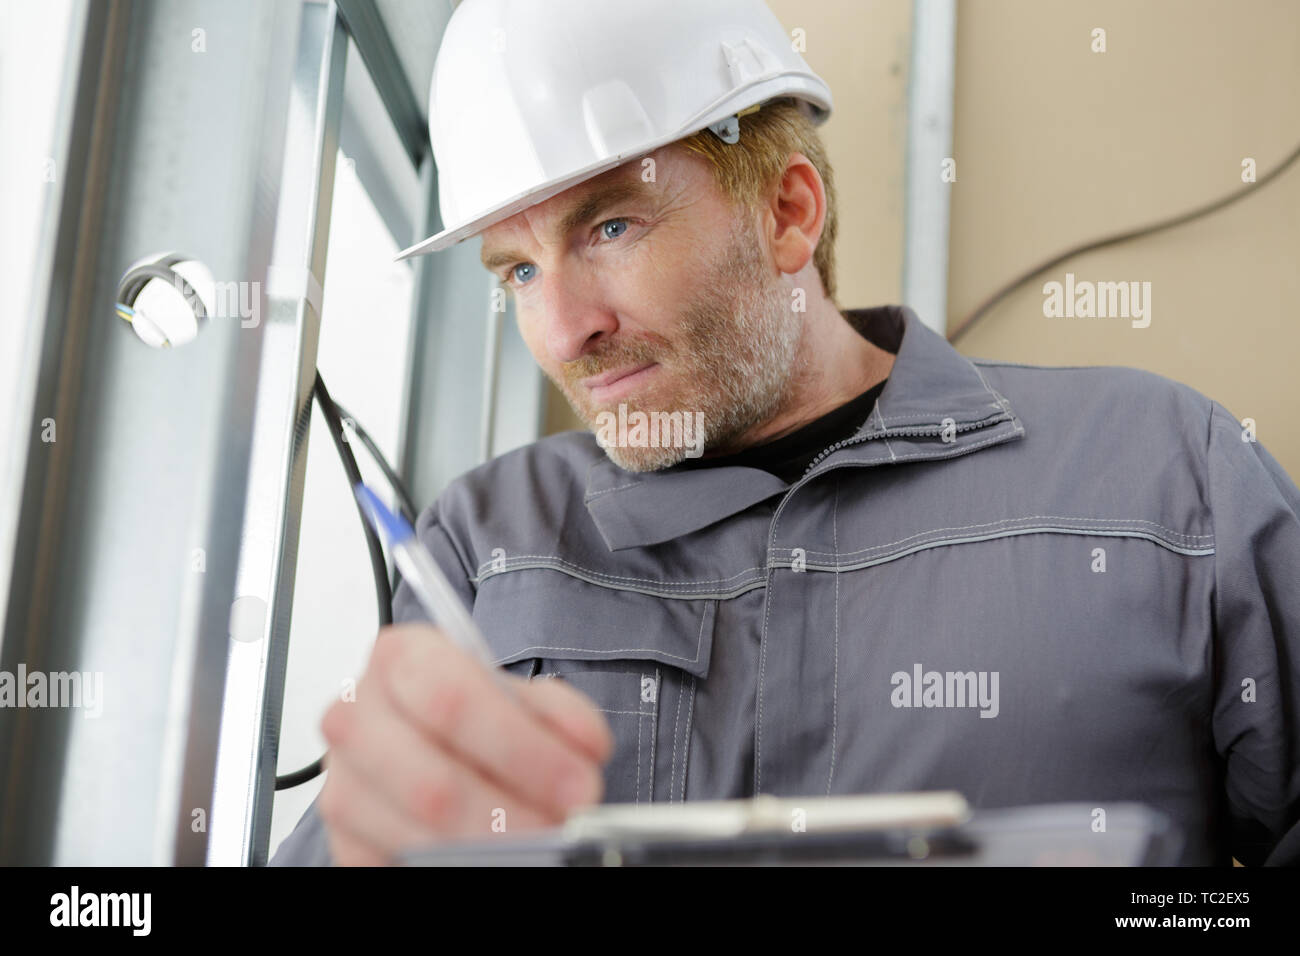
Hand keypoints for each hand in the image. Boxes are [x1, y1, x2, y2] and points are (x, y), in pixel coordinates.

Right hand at [318, 621, 613, 864]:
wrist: (424, 742)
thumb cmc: (472, 716)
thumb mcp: (521, 697)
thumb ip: (558, 713)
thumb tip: (585, 747)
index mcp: (400, 660)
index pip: (451, 698)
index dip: (520, 748)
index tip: (576, 781)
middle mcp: (357, 718)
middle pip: (433, 784)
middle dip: (512, 814)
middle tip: (562, 826)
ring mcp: (342, 786)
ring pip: (420, 836)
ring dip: (492, 849)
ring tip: (541, 844)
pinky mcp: (344, 844)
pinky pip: (402, 865)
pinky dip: (460, 867)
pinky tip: (494, 857)